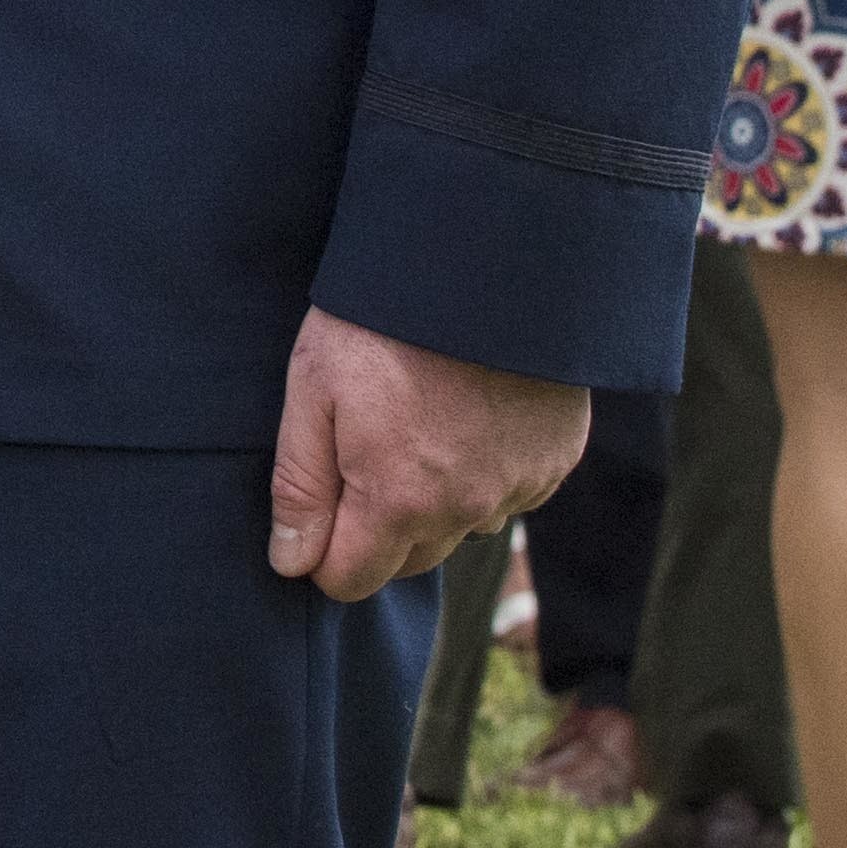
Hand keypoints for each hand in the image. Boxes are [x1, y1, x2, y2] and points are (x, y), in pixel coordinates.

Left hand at [266, 306, 587, 603]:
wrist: (484, 268)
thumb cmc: (381, 324)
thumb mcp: (312, 391)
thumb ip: (300, 486)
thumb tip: (291, 562)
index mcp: (400, 502)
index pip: (350, 579)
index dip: (318, 554)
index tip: (311, 509)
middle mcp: (467, 511)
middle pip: (406, 560)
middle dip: (371, 530)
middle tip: (354, 453)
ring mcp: (519, 488)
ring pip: (458, 528)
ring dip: (430, 503)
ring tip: (410, 426)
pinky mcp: (555, 461)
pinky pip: (507, 496)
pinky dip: (480, 475)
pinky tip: (461, 419)